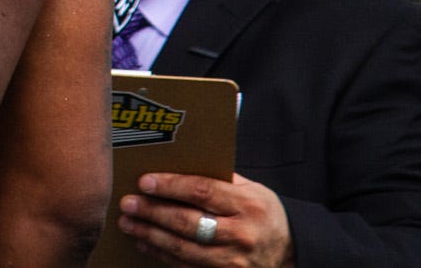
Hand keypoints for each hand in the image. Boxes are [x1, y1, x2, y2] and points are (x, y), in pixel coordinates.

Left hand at [117, 172, 294, 266]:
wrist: (292, 250)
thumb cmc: (264, 213)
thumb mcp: (252, 189)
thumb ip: (219, 178)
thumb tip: (177, 163)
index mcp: (248, 204)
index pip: (203, 192)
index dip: (171, 187)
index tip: (145, 182)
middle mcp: (241, 234)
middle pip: (189, 223)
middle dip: (153, 212)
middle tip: (128, 203)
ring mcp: (234, 260)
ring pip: (185, 249)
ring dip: (151, 235)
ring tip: (128, 223)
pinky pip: (187, 267)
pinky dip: (162, 255)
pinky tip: (144, 242)